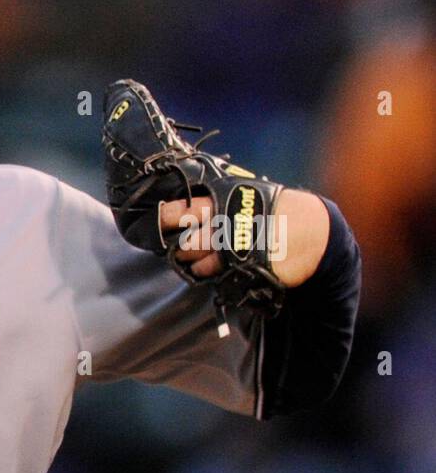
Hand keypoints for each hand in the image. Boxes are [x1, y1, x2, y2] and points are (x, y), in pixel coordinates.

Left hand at [160, 190, 330, 288]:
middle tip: (181, 247)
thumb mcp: (247, 194)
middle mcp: (224, 226)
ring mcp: (234, 250)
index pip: (182, 210)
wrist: (313, 232)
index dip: (166, 218)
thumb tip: (183, 201)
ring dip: (194, 264)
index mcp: (223, 202)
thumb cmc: (275, 209)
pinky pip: (215, 279)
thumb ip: (217, 199)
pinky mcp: (243, 271)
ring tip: (201, 259)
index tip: (158, 221)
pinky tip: (219, 269)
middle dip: (179, 247)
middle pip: (184, 243)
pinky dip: (212, 276)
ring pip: (196, 264)